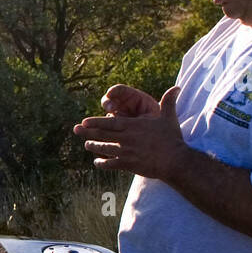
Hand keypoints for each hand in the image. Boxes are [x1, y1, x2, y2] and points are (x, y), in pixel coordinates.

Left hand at [72, 86, 186, 179]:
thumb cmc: (172, 138)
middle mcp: (126, 138)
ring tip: (86, 144)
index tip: (84, 121)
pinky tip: (97, 162)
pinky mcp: (128, 165)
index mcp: (132, 126)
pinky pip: (110, 164)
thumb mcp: (169, 117)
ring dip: (94, 146)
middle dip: (87, 132)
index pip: (109, 123)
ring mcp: (125, 152)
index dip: (95, 122)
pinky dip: (102, 163)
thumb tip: (176, 87)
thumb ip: (168, 102)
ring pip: (104, 148)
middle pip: (102, 134)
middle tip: (75, 130)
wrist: (174, 161)